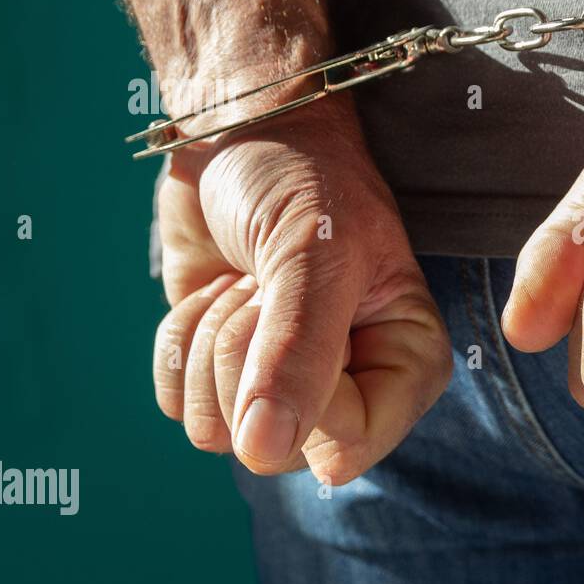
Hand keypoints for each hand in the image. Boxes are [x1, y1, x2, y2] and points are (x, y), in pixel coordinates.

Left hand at [152, 92, 450, 483]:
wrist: (240, 133)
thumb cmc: (304, 178)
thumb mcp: (315, 254)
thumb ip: (298, 353)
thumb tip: (262, 450)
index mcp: (407, 363)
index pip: (349, 444)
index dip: (307, 395)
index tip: (300, 314)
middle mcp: (352, 387)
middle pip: (278, 447)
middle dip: (250, 357)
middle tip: (269, 286)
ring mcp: (282, 385)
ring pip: (219, 430)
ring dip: (211, 342)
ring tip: (247, 281)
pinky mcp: (222, 372)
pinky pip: (176, 402)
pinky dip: (179, 339)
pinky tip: (217, 288)